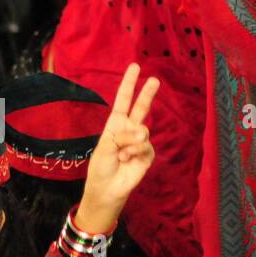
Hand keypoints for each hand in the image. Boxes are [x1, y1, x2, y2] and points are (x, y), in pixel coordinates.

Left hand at [76, 63, 158, 230]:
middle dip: (147, 93)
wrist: (107, 189)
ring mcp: (140, 142)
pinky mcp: (148, 154)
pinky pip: (146, 145)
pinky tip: (127, 160)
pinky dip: (135, 152)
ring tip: (121, 154)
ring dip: (130, 141)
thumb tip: (142, 133)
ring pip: (142, 130)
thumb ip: (122, 135)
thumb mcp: (104, 147)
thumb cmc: (101, 167)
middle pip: (141, 107)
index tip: (135, 66)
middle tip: (154, 79)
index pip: (124, 100)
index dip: (129, 84)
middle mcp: (129, 130)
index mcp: (115, 124)